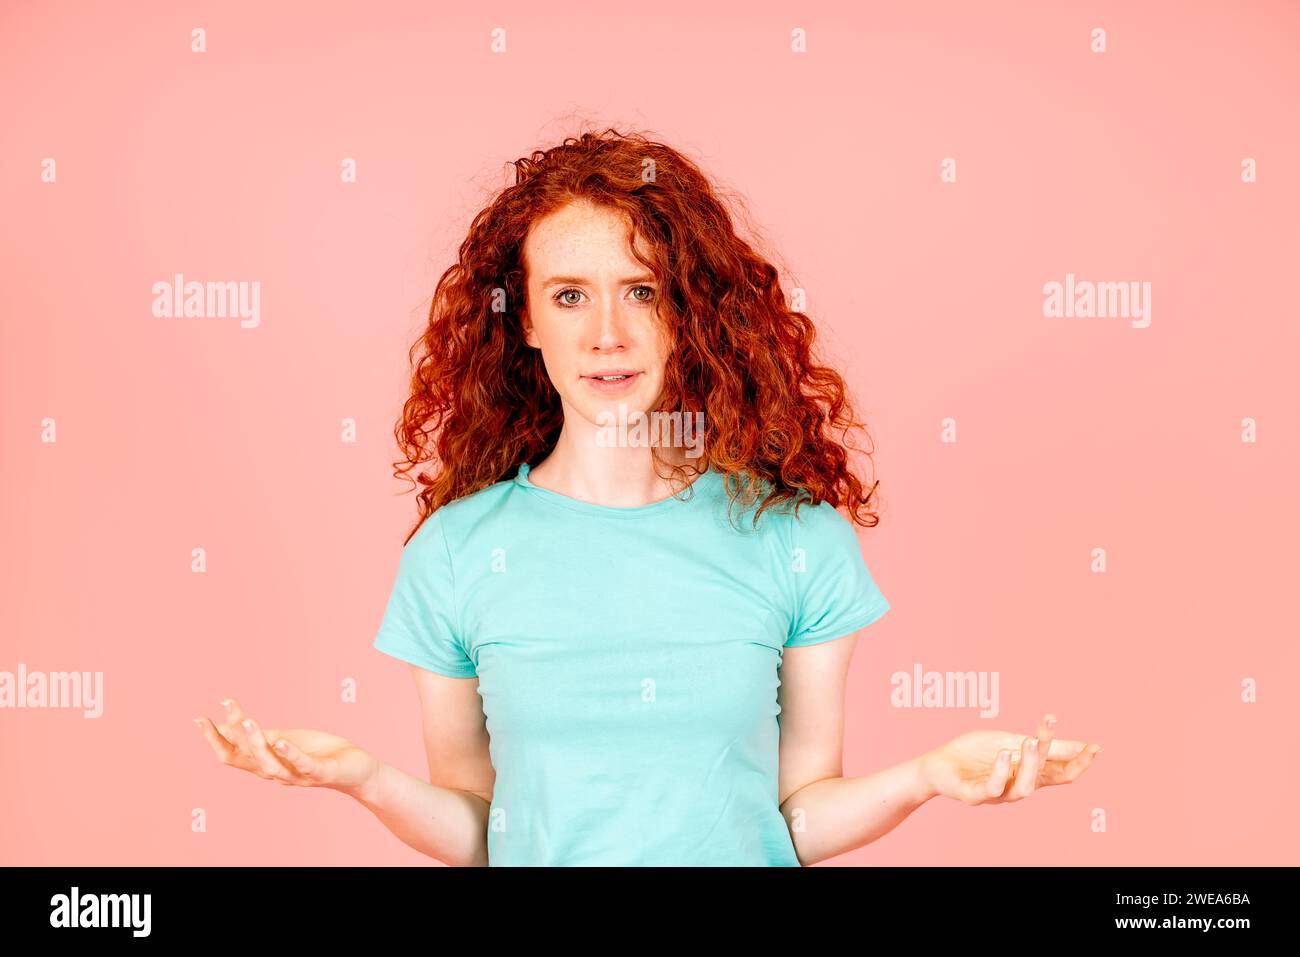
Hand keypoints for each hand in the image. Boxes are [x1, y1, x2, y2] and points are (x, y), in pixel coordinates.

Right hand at [194, 696, 378, 795]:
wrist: (354, 768)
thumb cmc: (316, 753)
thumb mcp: (284, 739)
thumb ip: (260, 735)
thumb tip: (231, 724)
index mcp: (265, 763)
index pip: (232, 754)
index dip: (215, 739)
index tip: (200, 718)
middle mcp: (275, 772)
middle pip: (244, 760)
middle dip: (227, 740)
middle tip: (212, 720)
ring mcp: (297, 775)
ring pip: (269, 764)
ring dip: (257, 743)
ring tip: (247, 721)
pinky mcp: (319, 773)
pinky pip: (302, 765)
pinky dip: (290, 755)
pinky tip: (281, 742)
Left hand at [919, 713, 1100, 805]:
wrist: (937, 764)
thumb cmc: (976, 754)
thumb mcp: (1012, 742)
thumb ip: (1042, 745)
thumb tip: (1081, 744)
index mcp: (1029, 773)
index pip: (1062, 773)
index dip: (1080, 763)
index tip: (1096, 747)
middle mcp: (1017, 787)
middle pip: (1047, 780)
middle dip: (1057, 759)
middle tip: (1057, 732)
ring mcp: (997, 793)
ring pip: (1023, 789)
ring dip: (1029, 764)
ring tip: (1028, 740)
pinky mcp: (973, 795)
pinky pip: (992, 789)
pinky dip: (1001, 773)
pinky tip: (1004, 755)